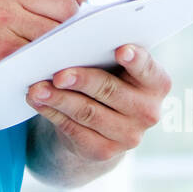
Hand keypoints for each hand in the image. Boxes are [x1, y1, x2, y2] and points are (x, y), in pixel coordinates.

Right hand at [0, 0, 86, 92]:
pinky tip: (37, 59)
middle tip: (64, 30)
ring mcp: (5, 19)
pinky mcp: (5, 48)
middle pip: (66, 3)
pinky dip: (45, 58)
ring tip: (48, 46)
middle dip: (71, 20)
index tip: (78, 2)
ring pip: (58, 30)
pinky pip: (42, 52)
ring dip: (58, 41)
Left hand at [25, 44, 171, 164]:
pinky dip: (52, 113)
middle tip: (58, 74)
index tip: (121, 50)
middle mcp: (148, 112)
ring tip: (36, 88)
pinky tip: (37, 102)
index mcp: (156, 83)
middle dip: (82, 80)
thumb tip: (73, 39)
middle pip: (111, 91)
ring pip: (88, 112)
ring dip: (59, 99)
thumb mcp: (112, 65)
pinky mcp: (104, 151)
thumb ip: (104, 52)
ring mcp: (129, 136)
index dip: (136, 60)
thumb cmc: (106, 79)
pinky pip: (74, 130)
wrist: (99, 124)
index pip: (148, 69)